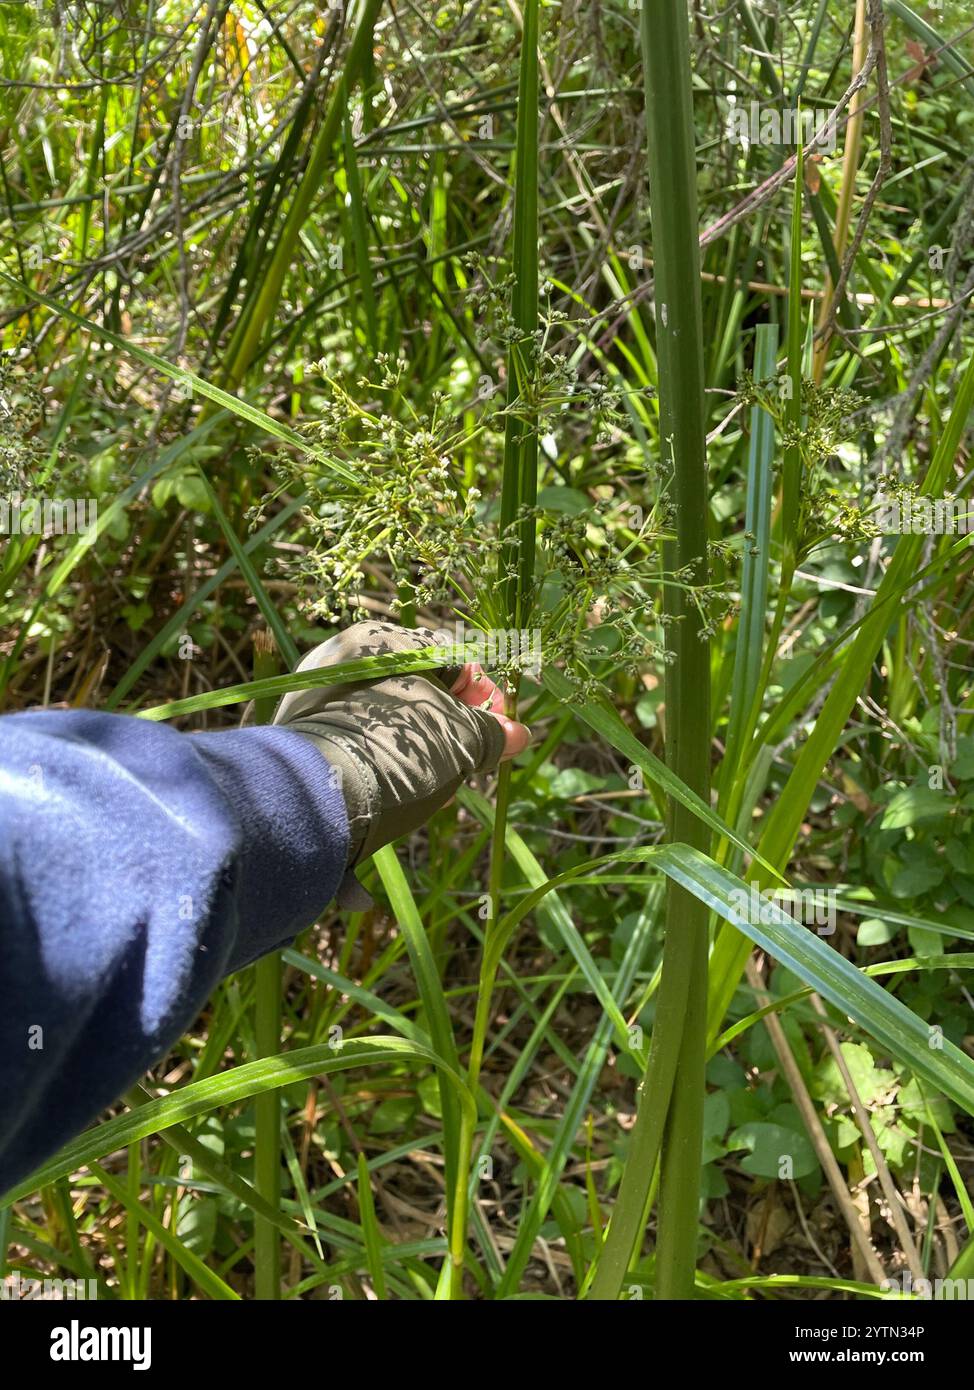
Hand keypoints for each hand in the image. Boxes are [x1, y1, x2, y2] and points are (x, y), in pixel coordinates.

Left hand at [273, 622, 530, 888]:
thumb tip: (519, 735)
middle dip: (452, 726)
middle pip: (420, 689)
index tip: (502, 731)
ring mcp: (319, 694)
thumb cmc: (399, 753)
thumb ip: (492, 734)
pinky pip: (359, 738)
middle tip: (470, 763)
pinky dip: (385, 758)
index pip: (453, 659)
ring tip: (437, 788)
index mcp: (387, 641)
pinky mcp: (304, 733)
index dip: (485, 697)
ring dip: (422, 747)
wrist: (317, 797)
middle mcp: (349, 657)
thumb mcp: (459, 742)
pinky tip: (400, 792)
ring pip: (389, 717)